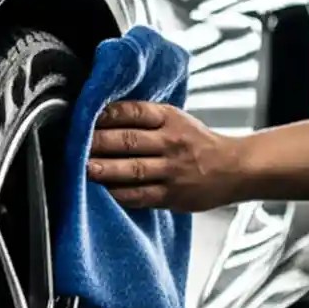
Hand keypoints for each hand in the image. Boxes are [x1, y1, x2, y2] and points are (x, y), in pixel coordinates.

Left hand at [86, 101, 243, 212]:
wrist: (234, 169)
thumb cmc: (197, 142)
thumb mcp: (176, 119)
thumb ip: (144, 117)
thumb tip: (101, 113)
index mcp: (169, 118)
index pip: (134, 111)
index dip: (107, 113)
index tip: (83, 116)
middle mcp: (171, 142)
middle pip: (129, 140)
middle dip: (98, 142)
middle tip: (74, 144)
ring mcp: (172, 170)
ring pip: (133, 170)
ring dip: (106, 169)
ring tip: (84, 169)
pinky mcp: (171, 195)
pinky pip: (141, 195)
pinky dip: (119, 194)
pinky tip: (102, 193)